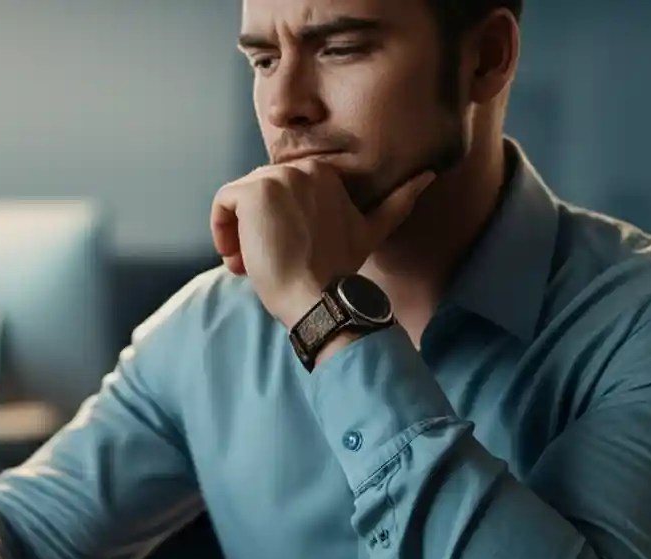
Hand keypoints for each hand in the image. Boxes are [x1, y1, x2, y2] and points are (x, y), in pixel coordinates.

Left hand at [211, 160, 434, 326]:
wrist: (321, 297)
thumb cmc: (339, 270)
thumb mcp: (372, 230)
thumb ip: (398, 201)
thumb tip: (429, 175)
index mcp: (324, 172)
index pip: (279, 190)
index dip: (275, 223)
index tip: (282, 254)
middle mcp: (301, 168)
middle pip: (257, 195)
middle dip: (253, 229)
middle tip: (257, 264)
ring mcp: (277, 178)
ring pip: (239, 200)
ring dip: (237, 234)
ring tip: (247, 266)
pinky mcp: (253, 194)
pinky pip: (223, 203)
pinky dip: (220, 230)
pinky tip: (234, 258)